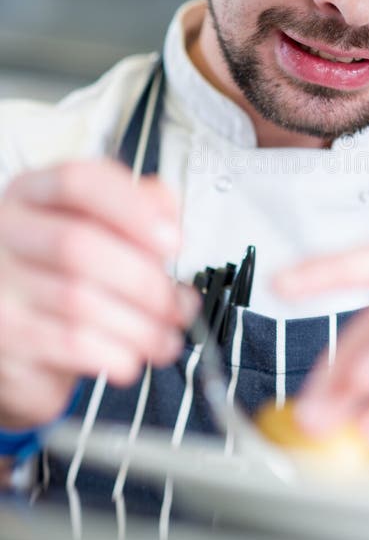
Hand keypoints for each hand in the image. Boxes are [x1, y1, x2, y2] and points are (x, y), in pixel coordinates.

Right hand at [0, 161, 197, 429]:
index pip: (77, 182)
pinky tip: (130, 357)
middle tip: (179, 305)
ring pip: (78, 302)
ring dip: (140, 326)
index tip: (174, 240)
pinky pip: (68, 346)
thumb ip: (137, 206)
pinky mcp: (3, 340)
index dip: (133, 209)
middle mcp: (7, 235)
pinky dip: (113, 355)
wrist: (14, 326)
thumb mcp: (96, 224)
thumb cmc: (61, 267)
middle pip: (78, 246)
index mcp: (33, 194)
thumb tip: (168, 216)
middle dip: (146, 282)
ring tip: (166, 338)